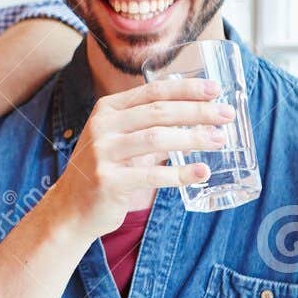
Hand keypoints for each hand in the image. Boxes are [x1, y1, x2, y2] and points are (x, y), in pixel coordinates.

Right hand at [45, 77, 235, 238]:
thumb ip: (155, 130)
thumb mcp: (125, 143)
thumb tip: (201, 120)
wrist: (71, 208)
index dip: (186, 88)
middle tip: (226, 115)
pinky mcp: (107, 180)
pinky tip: (201, 172)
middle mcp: (103, 126)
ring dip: (193, 138)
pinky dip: (180, 173)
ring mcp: (102, 153)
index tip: (216, 90)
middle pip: (158, 112)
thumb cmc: (106, 171)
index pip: (153, 92)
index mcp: (108, 110)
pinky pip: (151, 174)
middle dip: (197, 111)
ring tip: (220, 140)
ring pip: (156, 138)